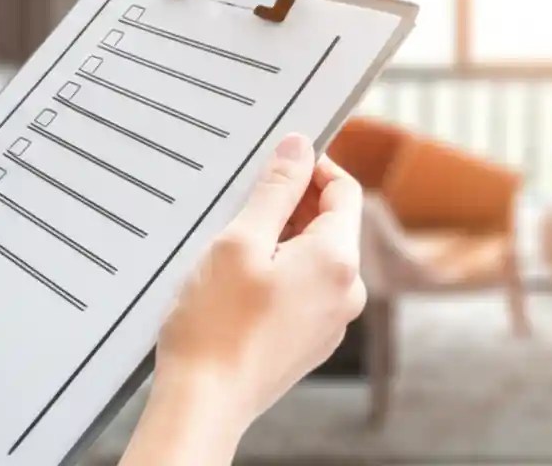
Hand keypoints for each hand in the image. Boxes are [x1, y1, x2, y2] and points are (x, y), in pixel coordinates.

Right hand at [121, 134, 364, 465]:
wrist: (204, 403)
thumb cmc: (215, 326)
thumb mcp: (240, 240)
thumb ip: (275, 188)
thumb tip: (299, 147)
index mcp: (338, 260)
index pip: (343, 191)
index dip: (313, 167)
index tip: (279, 159)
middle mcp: (347, 291)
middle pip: (331, 224)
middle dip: (293, 205)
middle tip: (244, 202)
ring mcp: (332, 321)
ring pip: (316, 257)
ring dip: (283, 239)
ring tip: (234, 245)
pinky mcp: (311, 341)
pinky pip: (306, 289)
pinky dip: (281, 272)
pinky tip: (239, 280)